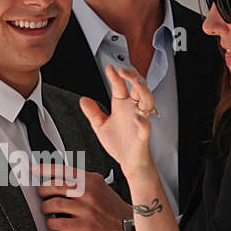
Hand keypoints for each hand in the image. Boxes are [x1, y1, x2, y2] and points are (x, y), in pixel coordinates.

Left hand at [33, 165, 131, 230]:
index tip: (33, 170)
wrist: (127, 225)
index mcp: (90, 180)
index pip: (63, 170)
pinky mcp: (85, 226)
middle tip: (41, 194)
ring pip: (54, 204)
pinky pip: (59, 223)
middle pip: (54, 186)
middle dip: (42, 190)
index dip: (44, 169)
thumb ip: (82, 180)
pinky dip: (51, 223)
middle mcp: (88, 193)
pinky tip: (53, 222)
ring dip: (45, 207)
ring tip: (47, 209)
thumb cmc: (111, 207)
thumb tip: (60, 176)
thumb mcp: (99, 185)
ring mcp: (86, 209)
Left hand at [79, 65, 158, 180]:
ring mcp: (139, 121)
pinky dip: (142, 121)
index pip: (120, 86)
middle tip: (123, 70)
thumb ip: (93, 113)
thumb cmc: (119, 143)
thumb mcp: (100, 126)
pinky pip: (145, 126)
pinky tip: (136, 116)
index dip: (115, 76)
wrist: (129, 162)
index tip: (109, 68)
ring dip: (143, 91)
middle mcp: (133, 110)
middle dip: (133, 76)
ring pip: (147, 101)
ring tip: (136, 83)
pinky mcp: (142, 135)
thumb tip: (83, 100)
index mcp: (122, 105)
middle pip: (138, 88)